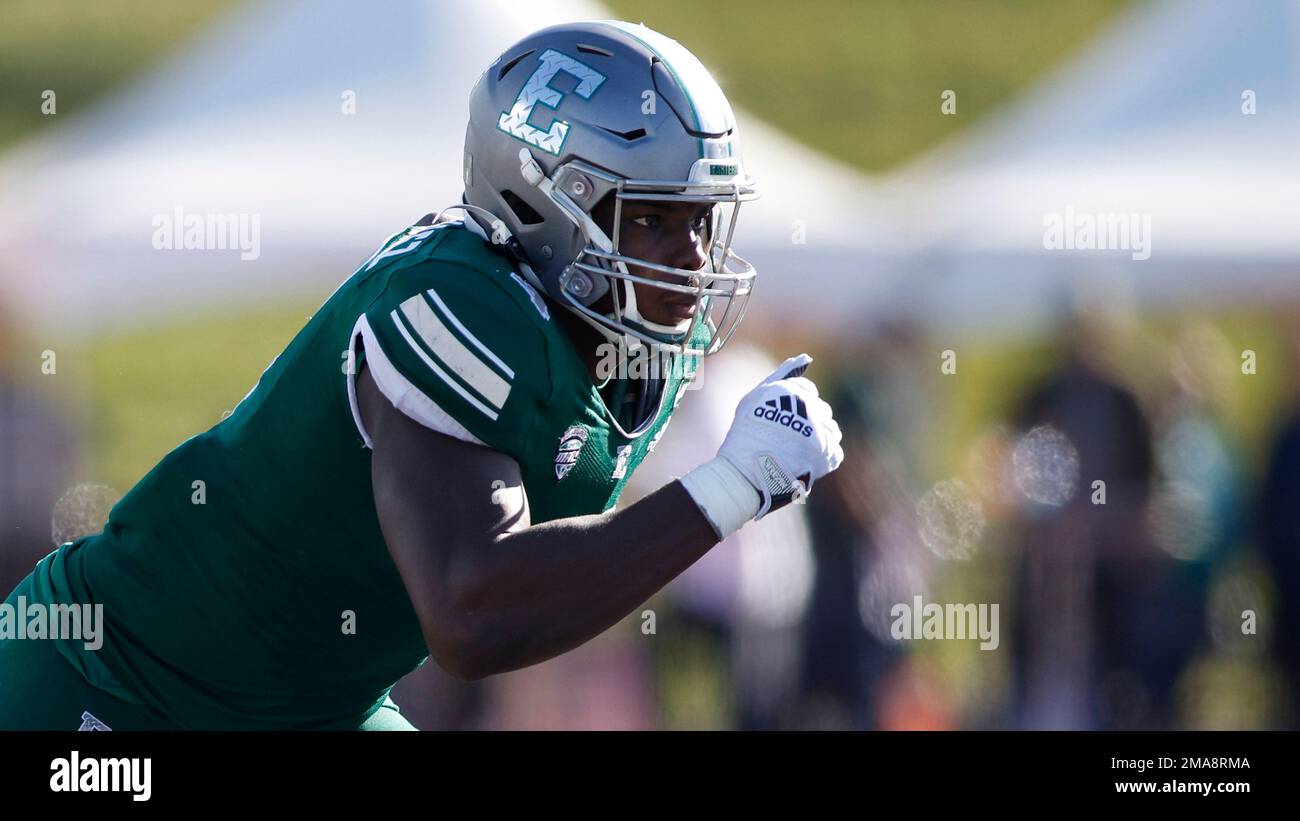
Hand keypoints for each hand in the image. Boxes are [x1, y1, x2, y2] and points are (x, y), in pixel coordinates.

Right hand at [717, 353, 843, 517]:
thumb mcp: (757, 398)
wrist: (745, 473)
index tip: (781, 420)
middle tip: (786, 439)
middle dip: (808, 422)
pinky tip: (803, 461)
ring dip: (818, 438)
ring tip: (795, 451)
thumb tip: (805, 358)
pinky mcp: (828, 455)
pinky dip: (822, 458)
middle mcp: (810, 408)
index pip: (808, 391)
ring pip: (831, 430)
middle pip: (821, 410)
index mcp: (793, 392)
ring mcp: (821, 432)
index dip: (794, 406)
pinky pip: (834, 451)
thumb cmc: (746, 434)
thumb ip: (782, 375)